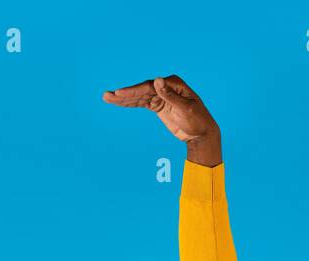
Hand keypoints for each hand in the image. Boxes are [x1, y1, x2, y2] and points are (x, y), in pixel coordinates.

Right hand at [102, 75, 221, 165]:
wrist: (202, 134)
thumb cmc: (198, 120)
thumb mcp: (185, 108)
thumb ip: (170, 96)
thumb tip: (157, 80)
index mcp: (173, 83)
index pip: (150, 86)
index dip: (134, 90)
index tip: (120, 93)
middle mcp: (165, 86)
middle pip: (141, 90)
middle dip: (124, 94)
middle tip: (108, 95)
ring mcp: (160, 96)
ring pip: (139, 96)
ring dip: (123, 98)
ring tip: (106, 98)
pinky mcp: (157, 106)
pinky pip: (141, 103)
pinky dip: (129, 104)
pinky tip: (117, 103)